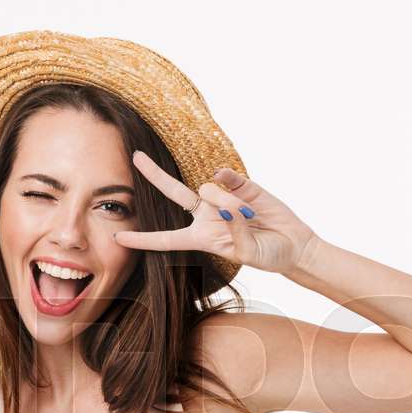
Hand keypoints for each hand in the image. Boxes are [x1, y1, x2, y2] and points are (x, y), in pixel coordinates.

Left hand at [112, 151, 318, 274]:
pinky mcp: (240, 184)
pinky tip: (241, 191)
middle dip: (154, 174)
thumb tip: (224, 209)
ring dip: (226, 201)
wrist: (293, 243)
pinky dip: (229, 180)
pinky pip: (225, 176)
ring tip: (248, 217)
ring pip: (208, 189)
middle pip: (173, 193)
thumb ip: (235, 234)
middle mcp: (205, 215)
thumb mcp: (250, 254)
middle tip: (136, 156)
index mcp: (201, 238)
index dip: (142, 240)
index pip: (166, 239)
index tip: (118, 238)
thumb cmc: (269, 255)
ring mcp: (221, 197)